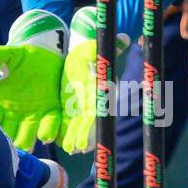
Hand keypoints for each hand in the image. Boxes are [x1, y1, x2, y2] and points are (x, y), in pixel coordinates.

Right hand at [0, 9, 66, 149]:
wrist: (44, 55)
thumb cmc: (20, 58)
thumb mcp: (4, 55)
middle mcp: (13, 114)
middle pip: (6, 134)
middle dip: (5, 142)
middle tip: (5, 145)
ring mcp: (32, 116)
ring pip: (26, 136)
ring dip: (26, 141)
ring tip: (25, 145)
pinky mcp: (51, 113)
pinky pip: (49, 126)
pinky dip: (48, 132)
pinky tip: (45, 136)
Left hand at [59, 6, 129, 153]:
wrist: (75, 58)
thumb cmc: (86, 53)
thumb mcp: (93, 49)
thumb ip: (107, 47)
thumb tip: (125, 39)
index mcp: (101, 89)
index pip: (102, 107)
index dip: (97, 119)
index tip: (94, 127)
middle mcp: (94, 102)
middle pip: (91, 122)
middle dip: (85, 135)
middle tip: (79, 147)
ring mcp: (82, 108)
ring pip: (80, 126)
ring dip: (75, 137)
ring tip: (70, 149)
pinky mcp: (71, 110)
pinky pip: (69, 124)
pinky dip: (67, 133)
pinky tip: (62, 142)